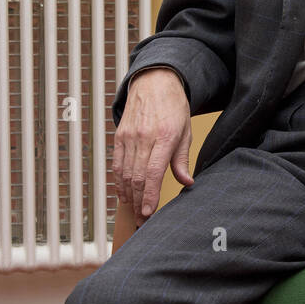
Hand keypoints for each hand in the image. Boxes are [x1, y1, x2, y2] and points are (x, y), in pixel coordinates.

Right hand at [113, 68, 193, 225]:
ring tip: (133, 212)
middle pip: (137, 177)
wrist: (154, 82)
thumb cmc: (174, 107)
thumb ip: (183, 159)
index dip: (149, 195)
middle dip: (138, 203)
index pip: (153, 172)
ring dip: (128, 196)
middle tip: (142, 221)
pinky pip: (117, 164)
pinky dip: (119, 182)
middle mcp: (143, 138)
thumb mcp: (186, 131)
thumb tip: (187, 183)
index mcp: (164, 136)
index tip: (148, 213)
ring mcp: (129, 137)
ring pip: (125, 174)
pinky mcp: (119, 137)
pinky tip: (123, 195)